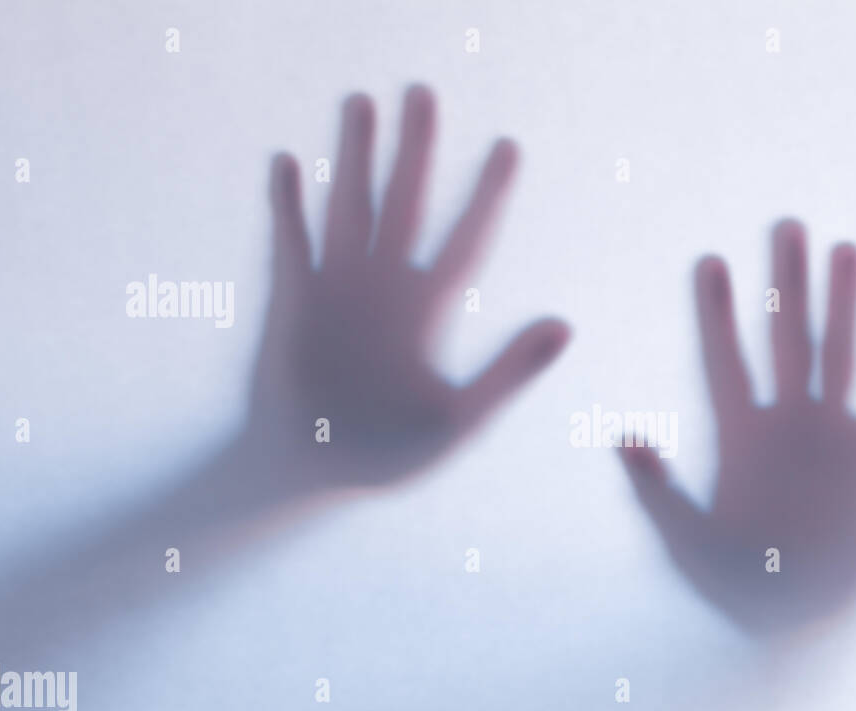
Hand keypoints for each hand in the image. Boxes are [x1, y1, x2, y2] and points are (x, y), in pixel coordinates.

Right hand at [248, 86, 569, 491]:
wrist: (314, 473)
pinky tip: (289, 164)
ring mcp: (338, 290)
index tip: (510, 146)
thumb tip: (566, 326)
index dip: (489, 194)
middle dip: (414, 149)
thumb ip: (510, 372)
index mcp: (430, 312)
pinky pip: (291, 242)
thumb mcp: (461, 420)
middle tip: (423, 91)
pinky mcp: (294, 302)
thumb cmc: (390, 455)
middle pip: (405, 202)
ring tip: (361, 102)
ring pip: (350, 207)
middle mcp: (387, 289)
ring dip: (354, 158)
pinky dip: (289, 206)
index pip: (467, 238)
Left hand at [620, 220, 855, 635]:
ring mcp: (832, 434)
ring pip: (840, 354)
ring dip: (845, 303)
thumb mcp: (687, 543)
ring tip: (845, 247)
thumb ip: (657, 493)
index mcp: (737, 433)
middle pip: (785, 337)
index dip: (714, 313)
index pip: (724, 359)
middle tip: (785, 225)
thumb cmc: (734, 586)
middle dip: (785, 283)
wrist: (798, 616)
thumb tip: (623, 440)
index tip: (708, 261)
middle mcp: (785, 420)